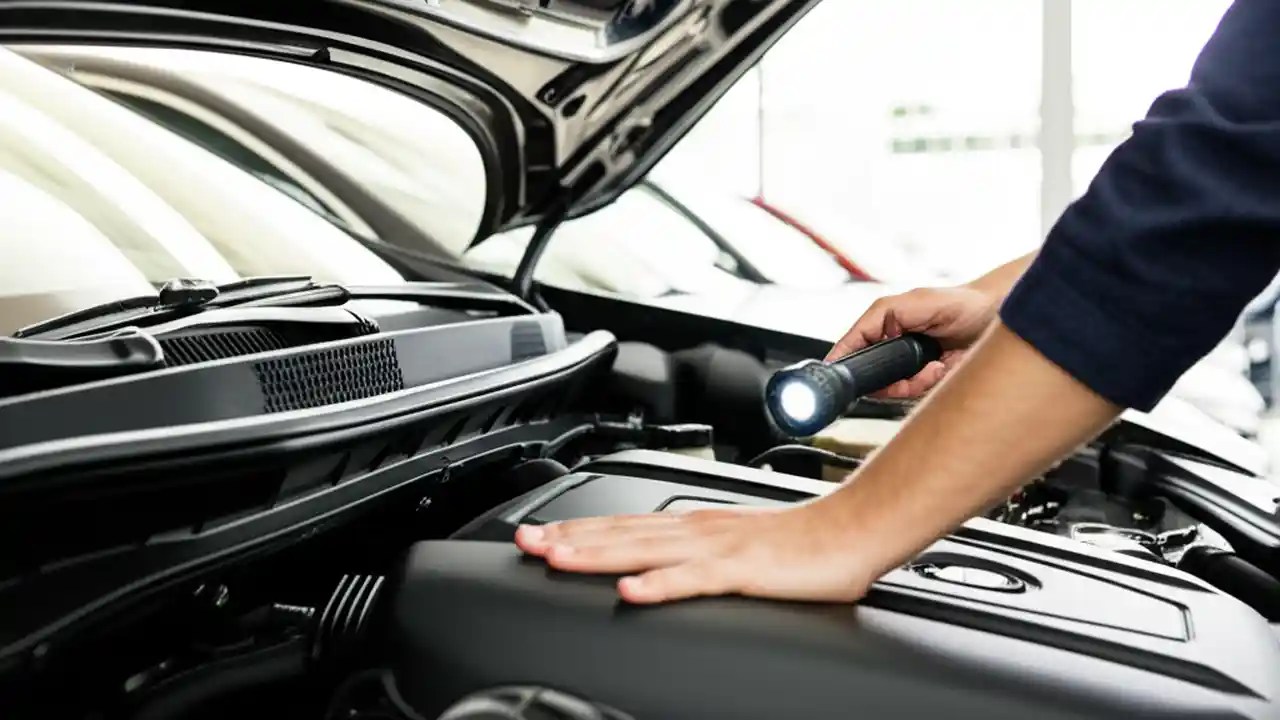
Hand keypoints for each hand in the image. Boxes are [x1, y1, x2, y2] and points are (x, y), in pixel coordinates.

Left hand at [514, 501, 873, 604]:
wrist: (850, 531)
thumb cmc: (801, 543)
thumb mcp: (735, 548)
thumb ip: (698, 556)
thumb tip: (662, 566)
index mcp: (693, 525)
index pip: (623, 525)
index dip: (577, 531)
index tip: (537, 536)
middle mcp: (696, 530)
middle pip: (621, 535)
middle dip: (570, 540)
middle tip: (525, 544)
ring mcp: (717, 548)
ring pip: (645, 551)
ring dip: (597, 555)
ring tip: (557, 559)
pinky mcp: (743, 570)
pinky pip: (694, 580)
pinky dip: (660, 584)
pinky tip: (632, 590)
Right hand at [825, 286, 998, 397]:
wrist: (1000, 319)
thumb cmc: (963, 303)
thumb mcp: (917, 302)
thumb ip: (883, 316)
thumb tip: (857, 338)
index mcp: (884, 324)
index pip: (852, 347)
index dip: (846, 362)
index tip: (843, 376)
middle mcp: (893, 346)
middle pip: (872, 378)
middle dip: (891, 382)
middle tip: (909, 377)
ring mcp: (910, 365)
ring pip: (893, 391)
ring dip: (914, 384)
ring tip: (935, 366)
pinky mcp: (928, 381)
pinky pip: (916, 396)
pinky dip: (928, 386)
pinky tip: (942, 369)